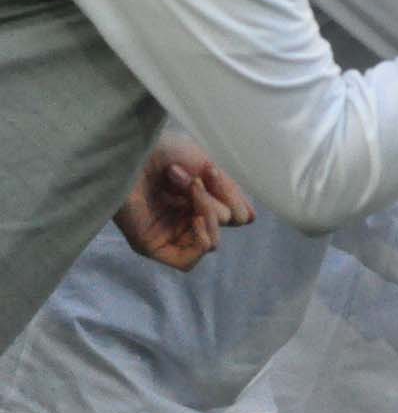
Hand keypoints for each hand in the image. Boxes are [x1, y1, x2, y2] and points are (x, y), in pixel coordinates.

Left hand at [114, 132, 256, 271]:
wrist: (134, 152)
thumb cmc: (163, 151)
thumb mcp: (207, 167)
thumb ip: (230, 194)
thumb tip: (249, 220)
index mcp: (197, 200)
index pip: (231, 216)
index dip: (231, 199)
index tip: (213, 172)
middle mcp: (183, 218)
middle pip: (222, 227)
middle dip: (214, 201)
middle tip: (193, 178)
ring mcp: (169, 233)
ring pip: (210, 243)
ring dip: (210, 215)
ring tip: (192, 191)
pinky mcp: (152, 245)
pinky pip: (187, 261)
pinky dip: (201, 241)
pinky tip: (195, 220)